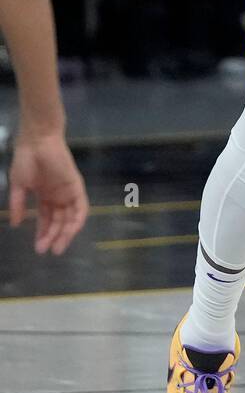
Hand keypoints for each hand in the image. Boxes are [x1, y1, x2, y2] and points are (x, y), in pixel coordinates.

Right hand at [9, 132, 88, 254]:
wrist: (37, 141)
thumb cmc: (26, 159)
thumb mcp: (19, 185)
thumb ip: (19, 204)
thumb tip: (15, 224)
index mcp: (45, 195)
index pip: (46, 219)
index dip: (43, 233)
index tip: (38, 248)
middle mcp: (58, 196)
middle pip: (58, 221)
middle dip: (53, 237)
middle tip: (46, 251)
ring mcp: (68, 192)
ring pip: (70, 218)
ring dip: (65, 233)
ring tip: (57, 247)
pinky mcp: (76, 187)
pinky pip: (81, 208)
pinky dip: (77, 221)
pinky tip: (69, 232)